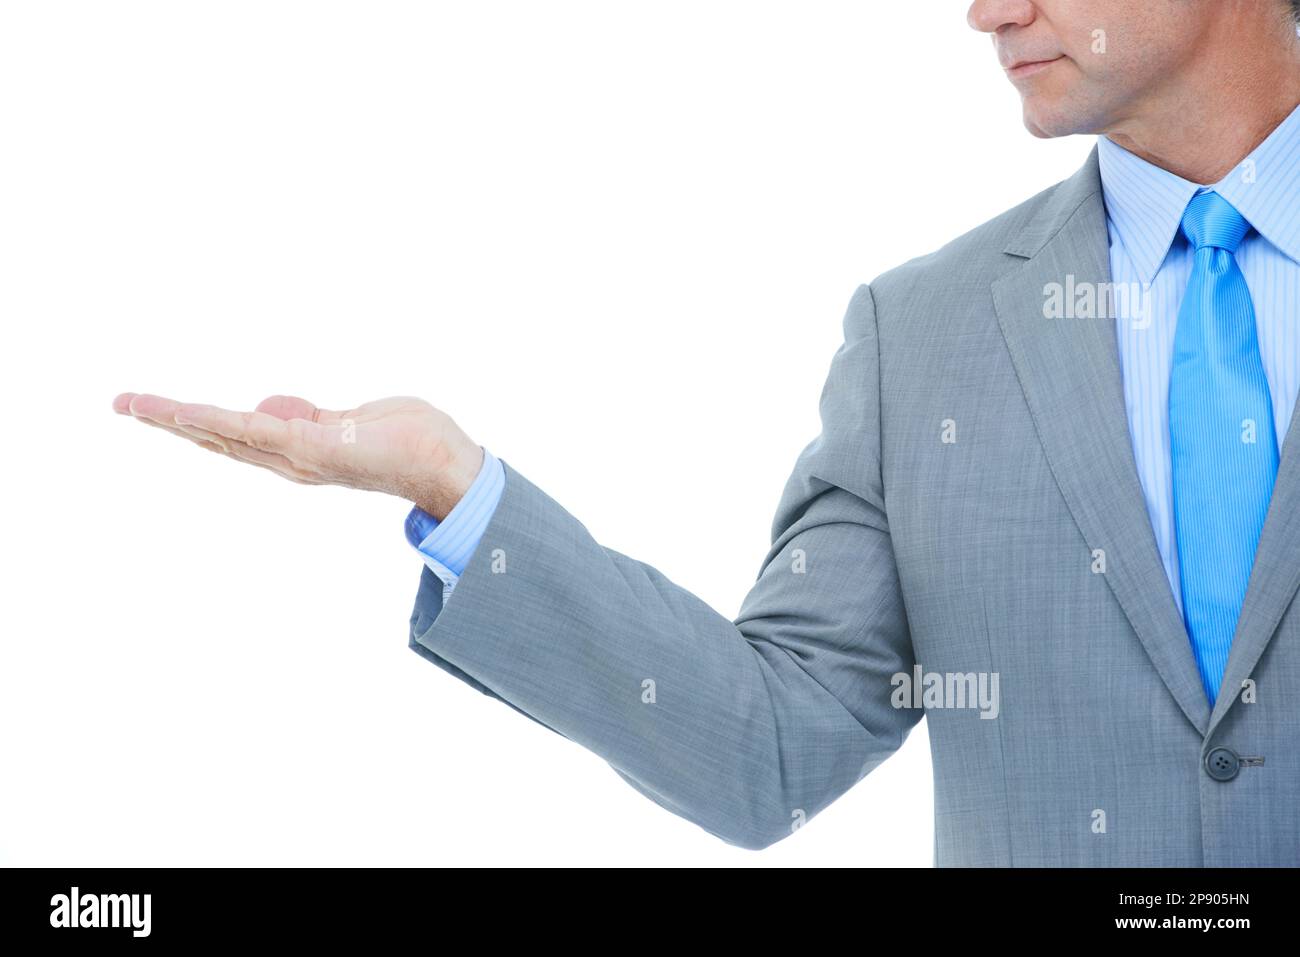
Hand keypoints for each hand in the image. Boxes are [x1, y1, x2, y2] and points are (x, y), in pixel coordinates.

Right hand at [112, 392, 483, 519]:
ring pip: (225, 435)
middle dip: (168, 422)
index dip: (196, 423)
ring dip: (177, 419)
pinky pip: (253, 432)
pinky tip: (183, 411)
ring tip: (133, 404)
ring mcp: (299, 457)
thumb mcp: (352, 419)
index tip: (155, 406)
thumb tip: (266, 410)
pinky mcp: (311, 448)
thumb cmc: (411, 439)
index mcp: (300, 451)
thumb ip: (310, 416)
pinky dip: (216, 421)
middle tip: (121, 403)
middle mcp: (292, 461)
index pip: (237, 435)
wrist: (446, 461)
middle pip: (218, 439)